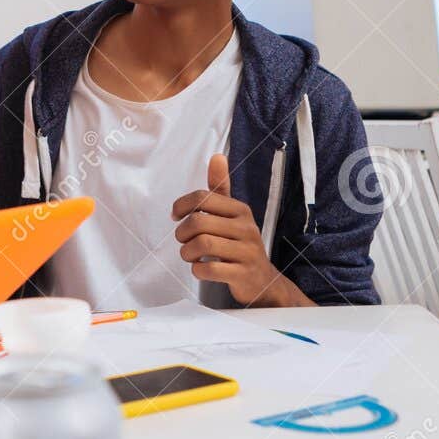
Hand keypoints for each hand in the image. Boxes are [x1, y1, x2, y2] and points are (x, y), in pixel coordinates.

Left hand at [171, 154, 310, 307]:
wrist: (263, 281)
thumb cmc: (239, 244)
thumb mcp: (231, 215)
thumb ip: (220, 189)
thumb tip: (217, 156)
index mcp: (240, 210)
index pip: (203, 197)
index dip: (181, 206)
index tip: (175, 216)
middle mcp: (246, 228)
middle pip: (198, 222)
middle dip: (182, 233)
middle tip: (182, 240)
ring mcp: (247, 252)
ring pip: (202, 244)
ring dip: (187, 252)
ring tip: (189, 255)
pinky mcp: (243, 274)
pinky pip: (210, 269)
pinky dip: (198, 270)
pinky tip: (200, 268)